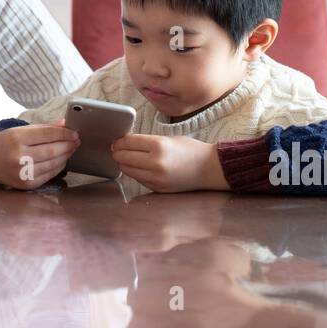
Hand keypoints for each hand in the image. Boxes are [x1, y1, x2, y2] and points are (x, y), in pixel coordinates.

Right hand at [0, 119, 79, 189]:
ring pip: (53, 163)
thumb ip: (44, 128)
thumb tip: (66, 124)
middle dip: (68, 145)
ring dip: (65, 156)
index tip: (74, 132)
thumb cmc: (6, 143)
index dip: (64, 133)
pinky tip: (62, 160)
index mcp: (16, 138)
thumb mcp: (21, 131)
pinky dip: (58, 166)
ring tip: (71, 149)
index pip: (47, 134)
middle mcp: (18, 156)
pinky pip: (49, 174)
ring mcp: (22, 172)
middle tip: (77, 141)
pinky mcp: (26, 184)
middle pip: (52, 150)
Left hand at [111, 134, 225, 192]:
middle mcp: (156, 163)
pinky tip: (137, 167)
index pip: (128, 142)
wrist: (209, 169)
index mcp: (159, 146)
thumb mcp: (169, 139)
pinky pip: (138, 179)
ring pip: (128, 170)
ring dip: (123, 163)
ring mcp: (156, 178)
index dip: (119, 141)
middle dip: (117, 152)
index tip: (116, 140)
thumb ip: (148, 141)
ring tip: (124, 158)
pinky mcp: (158, 188)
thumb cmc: (191, 150)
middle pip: (124, 157)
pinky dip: (134, 172)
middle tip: (116, 149)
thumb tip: (126, 143)